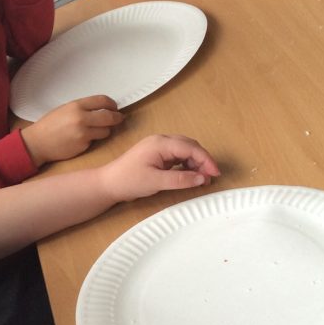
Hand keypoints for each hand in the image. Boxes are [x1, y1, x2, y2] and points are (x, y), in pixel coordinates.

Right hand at [20, 95, 123, 165]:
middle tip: (118, 118)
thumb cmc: (49, 125)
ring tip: (98, 129)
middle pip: (109, 117)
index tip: (114, 107)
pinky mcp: (83, 146)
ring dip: (105, 130)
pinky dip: (91, 139)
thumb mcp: (64, 109)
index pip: (102, 101)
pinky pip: (94, 141)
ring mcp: (83, 134)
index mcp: (76, 106)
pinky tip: (81, 139)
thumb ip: (82, 108)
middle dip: (117, 118)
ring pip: (105, 131)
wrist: (37, 143)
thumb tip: (101, 109)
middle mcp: (82, 119)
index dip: (112, 104)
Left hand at [101, 133, 219, 202]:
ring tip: (201, 178)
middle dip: (202, 160)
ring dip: (195, 162)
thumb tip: (202, 178)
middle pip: (189, 145)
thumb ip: (180, 179)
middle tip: (210, 177)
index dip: (206, 160)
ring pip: (184, 149)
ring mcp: (158, 146)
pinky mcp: (156, 154)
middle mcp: (160, 141)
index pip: (190, 147)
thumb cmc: (128, 181)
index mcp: (160, 143)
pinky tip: (189, 174)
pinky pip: (177, 155)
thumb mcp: (156, 182)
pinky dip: (186, 164)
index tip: (215, 173)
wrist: (108, 183)